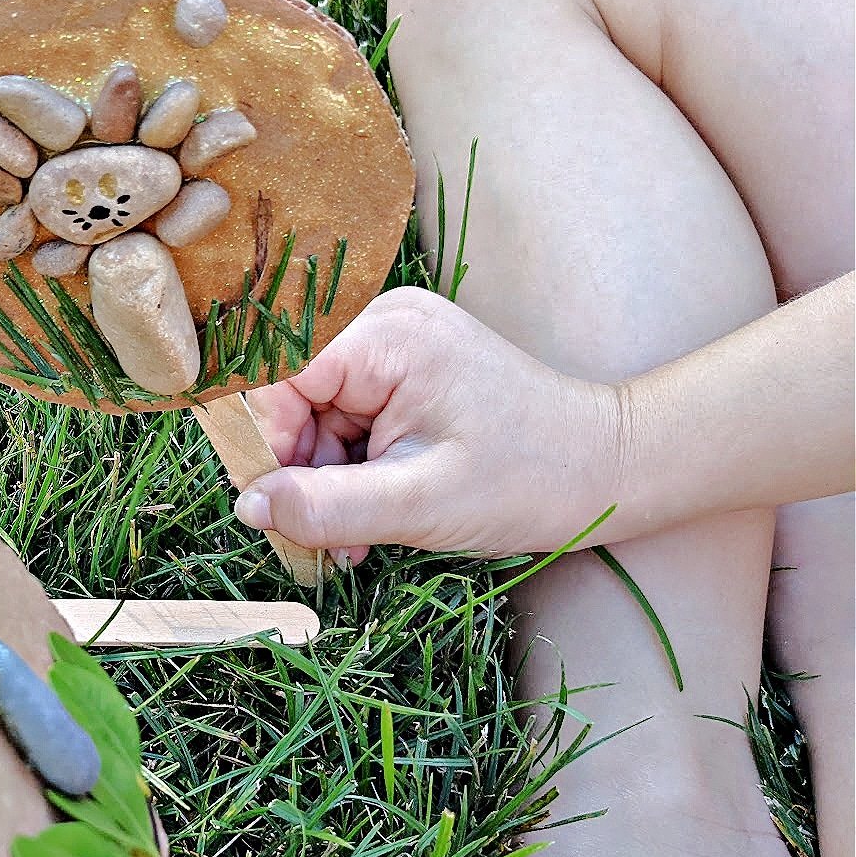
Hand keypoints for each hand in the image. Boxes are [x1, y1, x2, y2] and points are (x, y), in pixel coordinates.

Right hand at [235, 289, 620, 558]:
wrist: (608, 470)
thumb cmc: (528, 481)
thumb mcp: (418, 506)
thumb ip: (326, 507)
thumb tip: (248, 507)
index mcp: (389, 337)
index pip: (280, 374)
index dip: (270, 440)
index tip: (283, 502)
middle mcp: (386, 323)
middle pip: (294, 396)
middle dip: (301, 469)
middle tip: (329, 533)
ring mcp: (397, 344)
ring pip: (316, 413)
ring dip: (325, 478)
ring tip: (357, 533)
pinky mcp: (406, 370)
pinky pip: (346, 416)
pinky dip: (348, 467)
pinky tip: (371, 507)